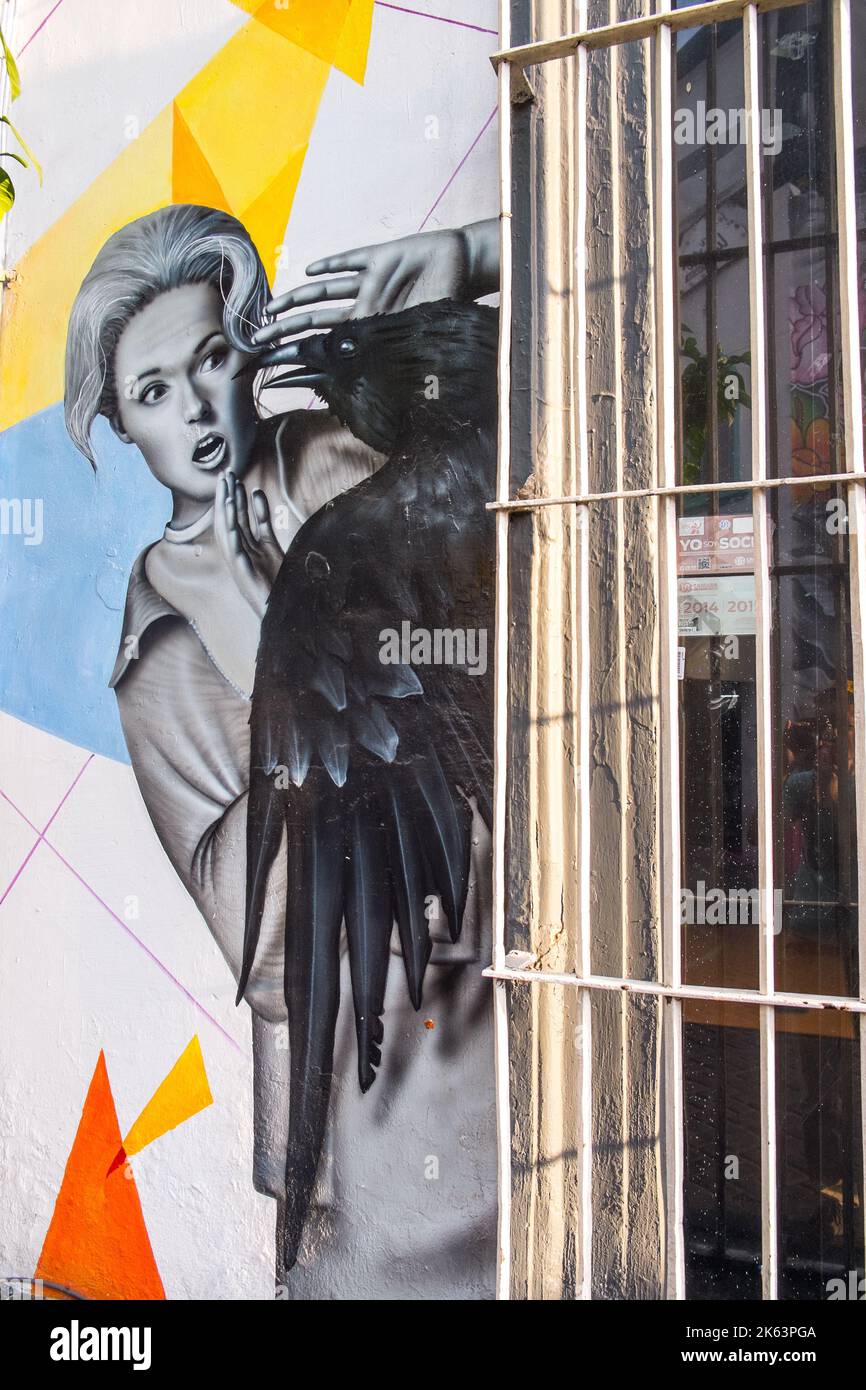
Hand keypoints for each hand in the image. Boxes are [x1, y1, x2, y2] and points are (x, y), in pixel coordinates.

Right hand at [214, 472, 282, 619]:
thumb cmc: (274, 579)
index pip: (236, 515)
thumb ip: (263, 518)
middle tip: (225, 475)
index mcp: (243, 544)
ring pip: (229, 537)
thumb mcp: (270, 541)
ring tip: (227, 497)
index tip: (232, 475)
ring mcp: (239, 565)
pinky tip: (233, 529)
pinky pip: (237, 558)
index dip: (233, 495)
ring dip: (227, 517)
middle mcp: (238, 553)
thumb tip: (256, 492)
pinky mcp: (244, 577)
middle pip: (230, 521)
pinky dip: (234, 543)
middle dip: (226, 498)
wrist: (279, 610)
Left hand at [251, 222, 497, 366]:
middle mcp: (366, 307)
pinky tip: (310, 272)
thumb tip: (350, 367)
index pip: (327, 343)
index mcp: (372, 329)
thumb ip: (383, 344)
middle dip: (284, 329)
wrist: (468, 270)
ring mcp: (371, 282)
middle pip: (316, 319)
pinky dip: (331, 266)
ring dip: (297, 299)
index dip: (297, 349)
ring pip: (325, 292)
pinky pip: (350, 262)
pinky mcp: (381, 256)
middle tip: (255, 338)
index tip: (271, 359)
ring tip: (271, 309)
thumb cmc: (447, 304)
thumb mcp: (414, 332)